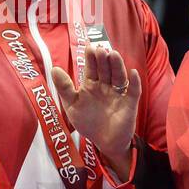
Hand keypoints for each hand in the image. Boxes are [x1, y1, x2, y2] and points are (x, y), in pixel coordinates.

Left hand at [51, 43, 139, 177]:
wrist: (103, 141)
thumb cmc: (87, 122)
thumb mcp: (72, 105)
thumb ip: (64, 88)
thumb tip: (54, 68)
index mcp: (91, 85)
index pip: (91, 69)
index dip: (91, 58)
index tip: (88, 47)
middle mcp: (106, 86)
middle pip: (105, 70)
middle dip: (103, 60)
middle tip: (100, 49)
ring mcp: (119, 93)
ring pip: (119, 77)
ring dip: (117, 66)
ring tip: (113, 54)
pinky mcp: (130, 103)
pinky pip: (133, 91)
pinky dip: (134, 82)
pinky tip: (132, 73)